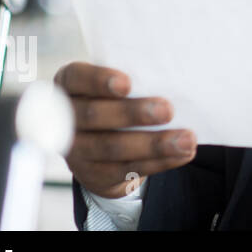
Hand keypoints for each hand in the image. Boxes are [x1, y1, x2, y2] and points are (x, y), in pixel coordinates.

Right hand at [53, 62, 196, 198]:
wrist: (102, 142)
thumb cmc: (117, 99)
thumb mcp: (114, 85)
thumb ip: (135, 80)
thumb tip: (174, 77)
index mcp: (69, 85)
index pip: (76, 78)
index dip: (98, 80)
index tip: (127, 83)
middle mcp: (65, 118)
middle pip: (94, 115)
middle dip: (133, 113)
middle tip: (167, 110)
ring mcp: (76, 150)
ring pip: (112, 147)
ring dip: (154, 144)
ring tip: (186, 139)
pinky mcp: (93, 175)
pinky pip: (126, 169)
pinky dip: (159, 162)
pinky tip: (182, 153)